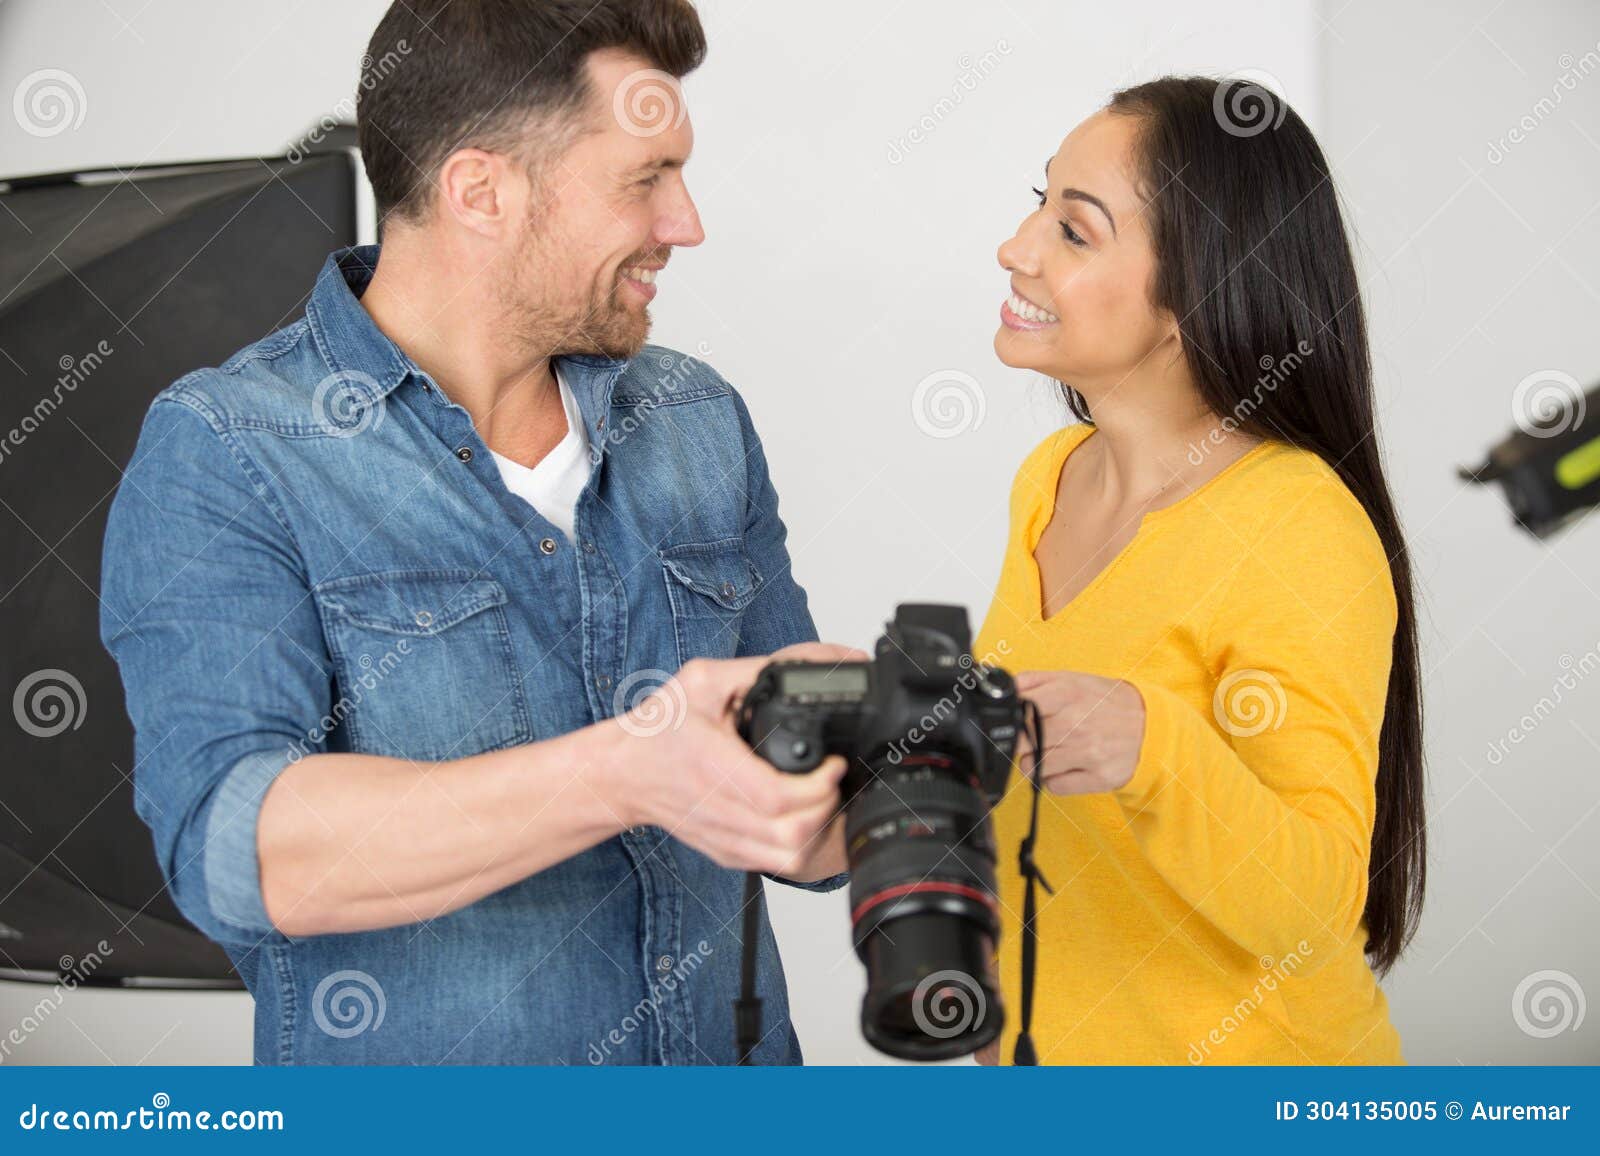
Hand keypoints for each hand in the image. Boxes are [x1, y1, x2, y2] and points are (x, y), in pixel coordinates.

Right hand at [602, 643, 865, 876]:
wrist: (621, 773)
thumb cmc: (657, 730)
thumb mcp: (702, 680)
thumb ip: (753, 671)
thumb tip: (800, 668)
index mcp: (714, 767)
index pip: (778, 796)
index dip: (818, 784)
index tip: (832, 763)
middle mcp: (719, 810)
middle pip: (794, 833)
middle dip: (826, 804)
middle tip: (831, 777)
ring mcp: (723, 838)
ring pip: (790, 857)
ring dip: (817, 829)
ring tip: (820, 798)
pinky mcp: (726, 853)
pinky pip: (777, 865)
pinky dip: (799, 846)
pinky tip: (800, 817)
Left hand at [1014, 670, 1145, 795]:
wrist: (1150, 725)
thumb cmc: (1104, 702)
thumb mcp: (1072, 679)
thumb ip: (1034, 681)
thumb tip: (1005, 689)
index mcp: (1068, 693)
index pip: (1019, 709)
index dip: (1011, 717)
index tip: (1016, 720)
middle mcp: (1077, 723)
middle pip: (1021, 741)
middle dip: (1022, 741)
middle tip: (1034, 737)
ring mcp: (1088, 752)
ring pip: (1032, 766)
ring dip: (1035, 761)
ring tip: (1051, 751)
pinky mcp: (1099, 777)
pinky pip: (1054, 786)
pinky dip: (1053, 779)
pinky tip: (1065, 766)